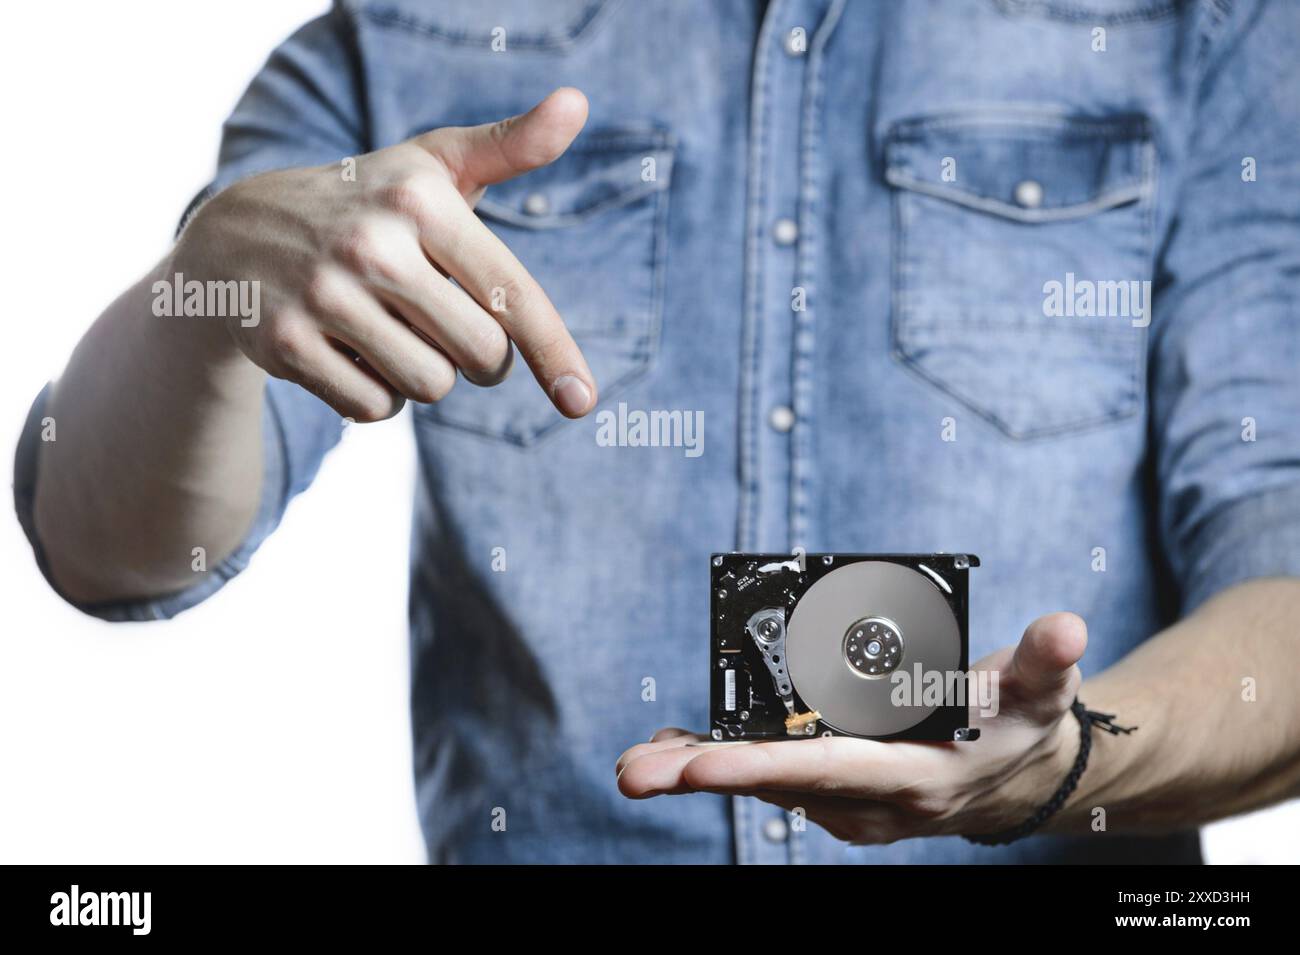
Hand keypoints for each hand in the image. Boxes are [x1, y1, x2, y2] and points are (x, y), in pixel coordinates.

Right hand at [170, 87, 596, 421]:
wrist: (237, 238)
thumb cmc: (366, 205)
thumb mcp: (432, 168)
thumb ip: (509, 146)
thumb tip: (578, 103)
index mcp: (421, 200)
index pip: (510, 294)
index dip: (554, 353)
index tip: (581, 403)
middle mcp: (372, 244)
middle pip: (480, 356)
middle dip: (478, 357)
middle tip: (443, 325)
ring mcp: (324, 294)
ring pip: (429, 387)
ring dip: (422, 375)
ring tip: (386, 331)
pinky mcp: (286, 343)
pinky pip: (374, 408)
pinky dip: (374, 396)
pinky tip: (347, 352)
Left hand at [616, 613, 1088, 844]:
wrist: (1020, 775)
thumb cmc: (1023, 723)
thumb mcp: (1045, 691)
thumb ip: (1049, 659)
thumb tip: (1064, 628)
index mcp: (916, 777)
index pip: (829, 770)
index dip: (763, 766)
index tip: (701, 762)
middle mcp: (873, 801)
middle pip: (777, 784)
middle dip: (701, 776)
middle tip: (633, 772)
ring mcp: (849, 803)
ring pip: (764, 785)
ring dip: (697, 771)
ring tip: (634, 762)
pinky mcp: (835, 793)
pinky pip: (771, 778)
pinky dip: (721, 763)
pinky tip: (674, 747)